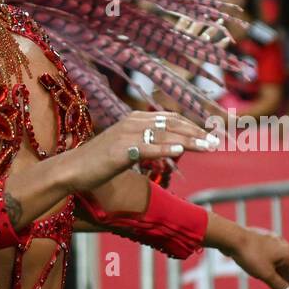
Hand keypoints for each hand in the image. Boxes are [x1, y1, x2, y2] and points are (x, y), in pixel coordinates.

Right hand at [60, 112, 216, 194]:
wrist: (71, 169)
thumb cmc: (98, 162)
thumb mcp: (126, 149)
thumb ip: (147, 144)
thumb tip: (173, 147)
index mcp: (134, 119)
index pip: (170, 119)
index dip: (192, 126)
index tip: (210, 135)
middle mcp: (132, 122)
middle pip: (171, 124)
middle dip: (196, 132)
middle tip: (216, 142)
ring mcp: (125, 135)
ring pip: (163, 135)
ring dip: (188, 140)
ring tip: (207, 146)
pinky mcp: (119, 151)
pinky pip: (146, 148)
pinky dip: (165, 149)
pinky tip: (180, 152)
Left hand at [227, 226, 288, 288]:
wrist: (231, 238)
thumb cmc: (250, 255)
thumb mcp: (266, 274)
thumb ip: (279, 285)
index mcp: (287, 252)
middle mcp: (282, 245)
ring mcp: (271, 243)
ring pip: (280, 262)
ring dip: (280, 275)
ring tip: (278, 287)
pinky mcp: (261, 243)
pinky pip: (271, 258)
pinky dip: (272, 268)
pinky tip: (267, 275)